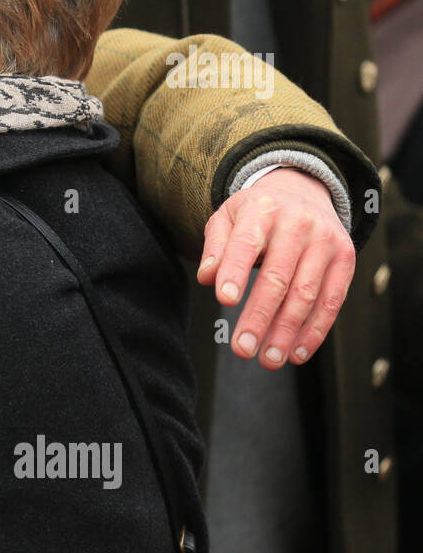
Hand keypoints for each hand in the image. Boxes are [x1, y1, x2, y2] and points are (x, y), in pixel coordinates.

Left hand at [197, 168, 354, 367]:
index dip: (236, 271)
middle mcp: (298, 224)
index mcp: (263, 210)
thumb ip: (215, 247)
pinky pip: (332, 300)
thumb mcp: (228, 218)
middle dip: (260, 317)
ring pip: (306, 294)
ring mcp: (326, 241)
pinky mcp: (345, 258)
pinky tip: (296, 352)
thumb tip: (207, 278)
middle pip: (278, 277)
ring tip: (269, 359)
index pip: (247, 243)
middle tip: (242, 349)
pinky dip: (315, 330)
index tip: (225, 300)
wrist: (302, 193)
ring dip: (287, 331)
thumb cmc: (256, 213)